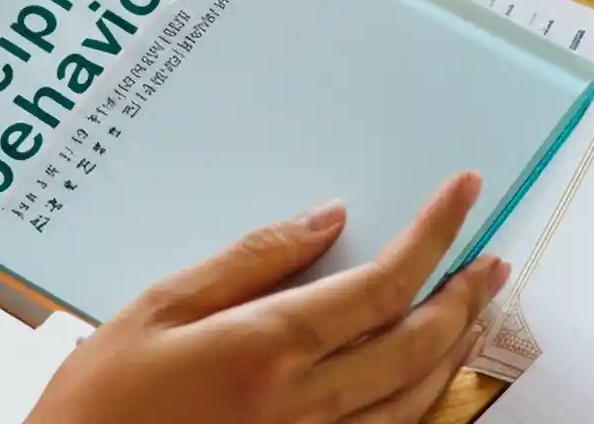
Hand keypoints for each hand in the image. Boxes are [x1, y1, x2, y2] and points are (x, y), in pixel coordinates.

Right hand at [26, 172, 510, 423]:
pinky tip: (432, 372)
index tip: (464, 192)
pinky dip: (425, 399)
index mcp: (267, 350)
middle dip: (465, 293)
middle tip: (491, 257)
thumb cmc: (101, 401)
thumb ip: (252, 259)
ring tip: (476, 306)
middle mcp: (303, 404)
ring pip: (417, 396)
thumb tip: (329, 217)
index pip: (385, 283)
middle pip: (419, 342)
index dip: (436, 232)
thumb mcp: (159, 309)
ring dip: (457, 345)